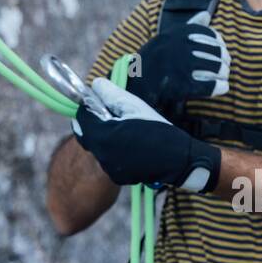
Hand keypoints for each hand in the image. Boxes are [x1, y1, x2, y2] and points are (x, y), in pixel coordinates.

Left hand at [72, 78, 220, 190]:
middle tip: (114, 114)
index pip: (82, 117)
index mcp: (102, 136)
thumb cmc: (157, 130)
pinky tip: (133, 145)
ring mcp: (109, 169)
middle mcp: (101, 155)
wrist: (179, 160)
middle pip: (87, 134)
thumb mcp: (134, 106)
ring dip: (106, 136)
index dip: (89, 106)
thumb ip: (110, 94)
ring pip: (98, 147)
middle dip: (96, 122)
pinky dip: (115, 150)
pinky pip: (109, 159)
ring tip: (128, 130)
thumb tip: (96, 84)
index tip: (102, 101)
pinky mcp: (119, 177)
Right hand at [126, 10, 229, 113]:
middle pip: (219, 53)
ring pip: (218, 69)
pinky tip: (221, 88)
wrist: (136, 82)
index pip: (213, 36)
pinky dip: (220, 88)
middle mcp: (181, 46)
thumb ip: (190, 26)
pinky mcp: (182, 86)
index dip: (220, 45)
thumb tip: (206, 14)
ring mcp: (182, 66)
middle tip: (223, 68)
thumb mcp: (169, 37)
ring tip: (222, 78)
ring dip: (224, 75)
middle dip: (224, 62)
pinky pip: (211, 86)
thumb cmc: (156, 58)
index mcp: (180, 33)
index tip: (219, 52)